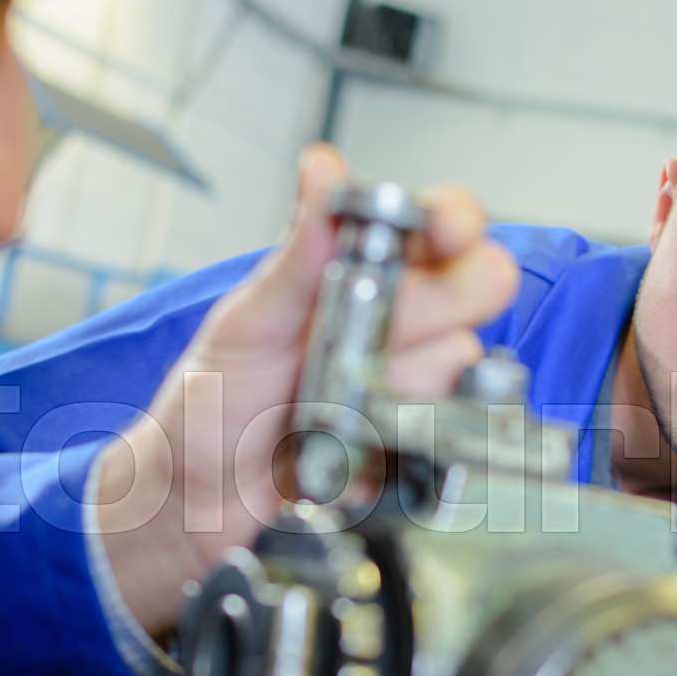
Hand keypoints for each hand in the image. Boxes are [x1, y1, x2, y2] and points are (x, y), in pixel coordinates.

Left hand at [94, 144, 518, 633]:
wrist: (194, 505)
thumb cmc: (212, 404)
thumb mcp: (247, 323)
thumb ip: (299, 256)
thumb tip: (324, 170)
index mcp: (369, 271)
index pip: (446, 226)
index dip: (455, 222)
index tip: (441, 232)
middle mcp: (409, 325)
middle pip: (482, 288)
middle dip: (436, 306)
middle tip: (370, 334)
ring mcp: (424, 390)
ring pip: (466, 367)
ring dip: (402, 385)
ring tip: (331, 406)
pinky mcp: (429, 453)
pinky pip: (453, 441)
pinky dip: (404, 447)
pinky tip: (350, 453)